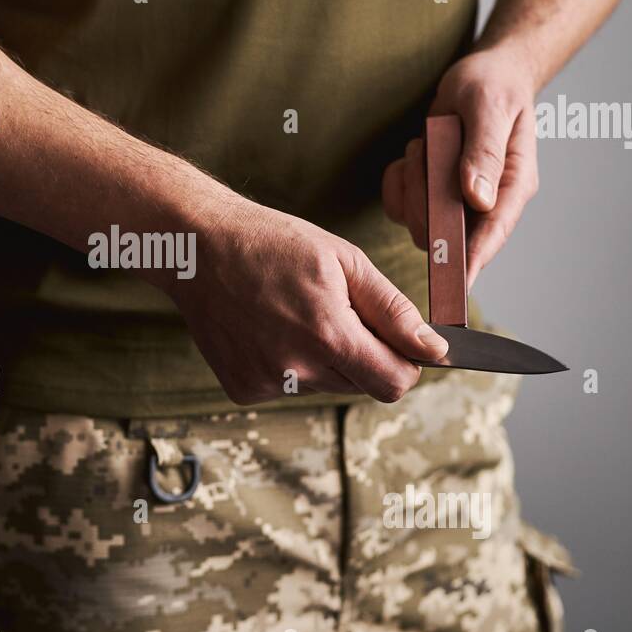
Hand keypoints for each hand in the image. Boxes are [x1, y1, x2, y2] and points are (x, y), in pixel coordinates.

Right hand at [166, 201, 449, 405]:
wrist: (197, 247)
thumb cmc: (272, 243)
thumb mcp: (344, 261)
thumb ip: (393, 310)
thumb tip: (433, 349)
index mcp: (328, 336)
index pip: (394, 383)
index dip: (407, 363)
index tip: (399, 341)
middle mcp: (296, 371)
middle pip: (362, 384)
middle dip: (363, 354)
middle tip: (336, 310)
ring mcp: (265, 383)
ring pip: (326, 385)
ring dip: (325, 358)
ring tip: (294, 313)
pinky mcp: (242, 388)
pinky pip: (288, 387)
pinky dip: (288, 362)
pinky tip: (268, 326)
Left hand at [382, 46, 539, 287]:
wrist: (482, 75)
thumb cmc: (494, 87)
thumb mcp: (490, 107)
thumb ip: (484, 150)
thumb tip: (477, 198)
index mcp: (512, 186)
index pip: (493, 234)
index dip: (473, 261)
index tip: (454, 284)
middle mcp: (485, 201)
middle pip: (446, 233)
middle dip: (424, 200)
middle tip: (424, 153)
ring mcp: (455, 200)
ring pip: (418, 219)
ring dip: (411, 183)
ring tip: (425, 143)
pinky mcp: (430, 192)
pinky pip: (400, 203)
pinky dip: (397, 180)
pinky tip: (413, 153)